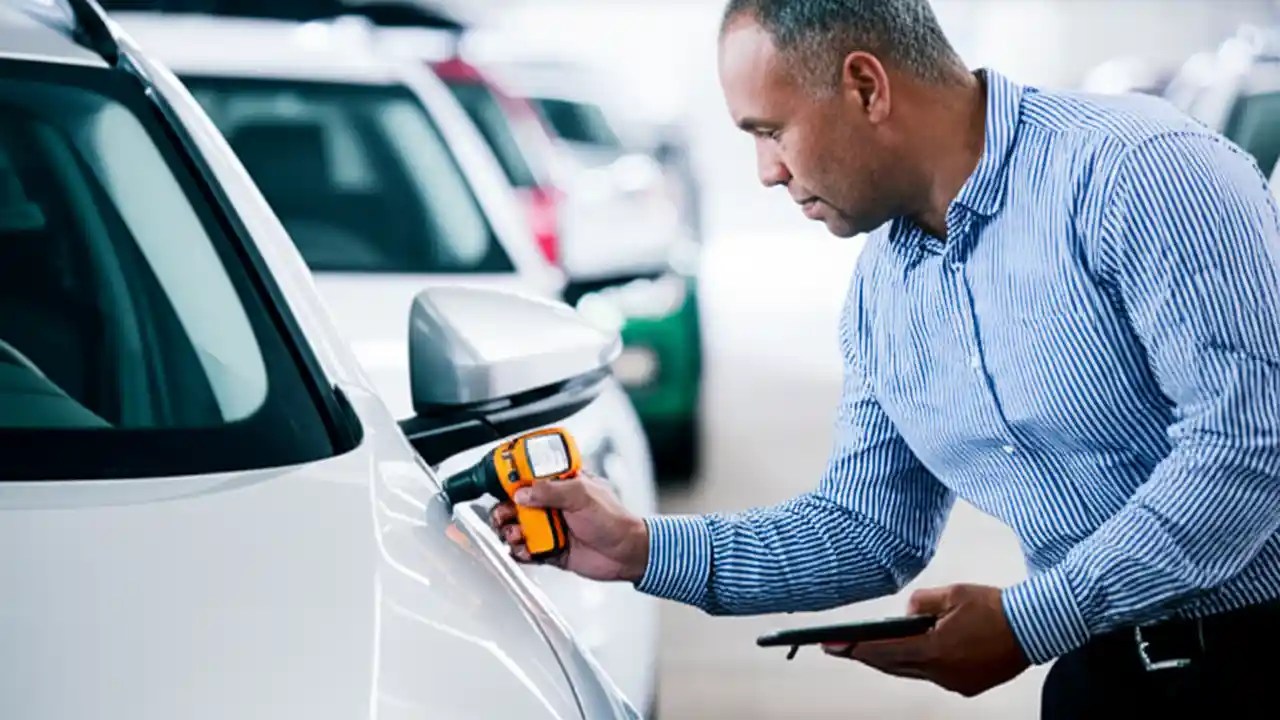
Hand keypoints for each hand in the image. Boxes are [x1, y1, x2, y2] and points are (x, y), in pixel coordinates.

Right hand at [489, 471, 649, 582]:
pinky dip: (519, 551)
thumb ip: (550, 491)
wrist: (626, 553)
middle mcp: (552, 504)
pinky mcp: (549, 549)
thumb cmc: (614, 519)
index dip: (512, 478)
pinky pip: (525, 550)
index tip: (502, 484)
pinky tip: (523, 550)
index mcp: (561, 483)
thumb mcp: (582, 495)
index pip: (529, 475)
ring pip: (517, 527)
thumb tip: (522, 493)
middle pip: (516, 503)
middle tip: (503, 514)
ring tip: (516, 534)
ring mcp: (550, 527)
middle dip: (504, 509)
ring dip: (510, 531)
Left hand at [822, 584, 1029, 696]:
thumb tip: (905, 614)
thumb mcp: (952, 593)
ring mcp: (955, 682)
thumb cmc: (994, 607)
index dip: (854, 648)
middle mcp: (942, 673)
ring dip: (891, 661)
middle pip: (893, 666)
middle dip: (865, 655)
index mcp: (935, 651)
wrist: (1036, 626)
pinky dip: (919, 663)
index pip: (883, 651)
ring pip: (913, 672)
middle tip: (839, 647)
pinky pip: (934, 675)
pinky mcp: (968, 685)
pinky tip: (910, 652)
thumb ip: (921, 601)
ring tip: (867, 649)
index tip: (831, 645)